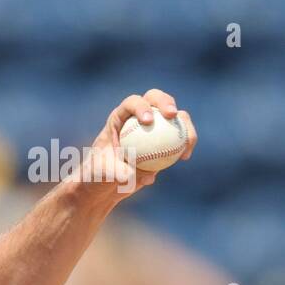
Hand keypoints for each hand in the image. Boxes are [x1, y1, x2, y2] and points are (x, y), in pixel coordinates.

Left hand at [79, 89, 197, 200]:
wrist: (107, 184)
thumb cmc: (98, 175)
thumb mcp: (101, 173)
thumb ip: (114, 171)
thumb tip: (130, 175)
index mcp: (119, 117)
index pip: (132, 103)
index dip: (141, 106)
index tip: (148, 121)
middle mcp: (138, 116)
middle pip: (155, 99)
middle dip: (166, 102)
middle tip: (172, 116)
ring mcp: (155, 126)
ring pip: (174, 117)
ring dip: (184, 125)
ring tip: (186, 141)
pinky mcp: (166, 139)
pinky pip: (180, 138)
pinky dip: (184, 144)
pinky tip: (185, 157)